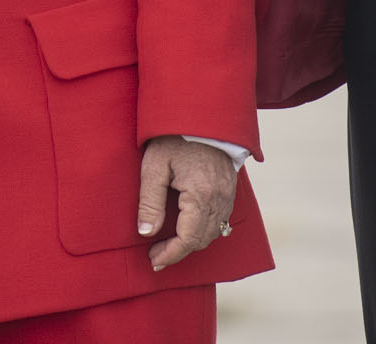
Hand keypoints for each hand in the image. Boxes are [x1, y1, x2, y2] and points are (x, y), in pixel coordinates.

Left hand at [139, 136, 236, 270]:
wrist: (201, 116)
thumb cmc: (173, 138)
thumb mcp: (154, 166)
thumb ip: (149, 201)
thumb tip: (146, 233)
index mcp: (200, 195)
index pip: (188, 239)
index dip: (170, 254)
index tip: (154, 260)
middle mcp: (219, 199)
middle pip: (202, 240)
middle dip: (179, 252)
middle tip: (156, 254)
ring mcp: (228, 195)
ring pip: (213, 233)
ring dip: (192, 243)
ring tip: (168, 245)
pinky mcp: (229, 191)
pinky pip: (220, 221)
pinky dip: (203, 231)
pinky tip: (187, 229)